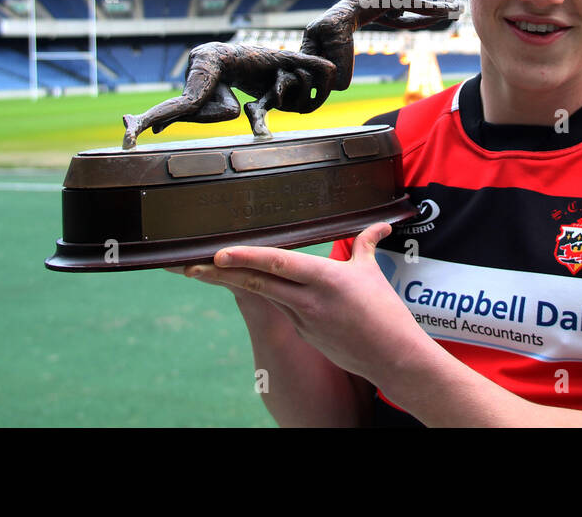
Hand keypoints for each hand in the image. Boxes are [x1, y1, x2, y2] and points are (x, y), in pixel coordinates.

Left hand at [177, 223, 429, 383]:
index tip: (220, 254)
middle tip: (190, 265)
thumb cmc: (385, 312)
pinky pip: (282, 309)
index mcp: (325, 279)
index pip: (279, 264)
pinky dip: (265, 297)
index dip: (247, 258)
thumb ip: (367, 245)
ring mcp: (303, 320)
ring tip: (201, 271)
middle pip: (257, 283)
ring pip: (263, 296)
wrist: (391, 357)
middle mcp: (308, 300)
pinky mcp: (304, 334)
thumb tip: (381, 224)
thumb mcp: (372, 273)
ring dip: (232, 283)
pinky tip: (246, 285)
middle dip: (220, 274)